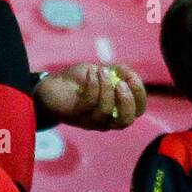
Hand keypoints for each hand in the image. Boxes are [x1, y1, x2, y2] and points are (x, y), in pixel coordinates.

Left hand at [33, 62, 147, 130]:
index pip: (137, 111)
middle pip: (125, 121)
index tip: (132, 77)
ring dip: (106, 88)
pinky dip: (92, 86)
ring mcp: (89, 121)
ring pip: (105, 112)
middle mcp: (106, 121)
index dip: (139, 95)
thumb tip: (130, 74)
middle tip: (121, 83)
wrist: (51, 85)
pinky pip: (88, 104)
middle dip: (127, 101)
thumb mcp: (103, 71)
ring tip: (101, 71)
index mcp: (117, 111)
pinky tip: (90, 73)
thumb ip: (119, 72)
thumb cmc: (79, 80)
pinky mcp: (75, 116)